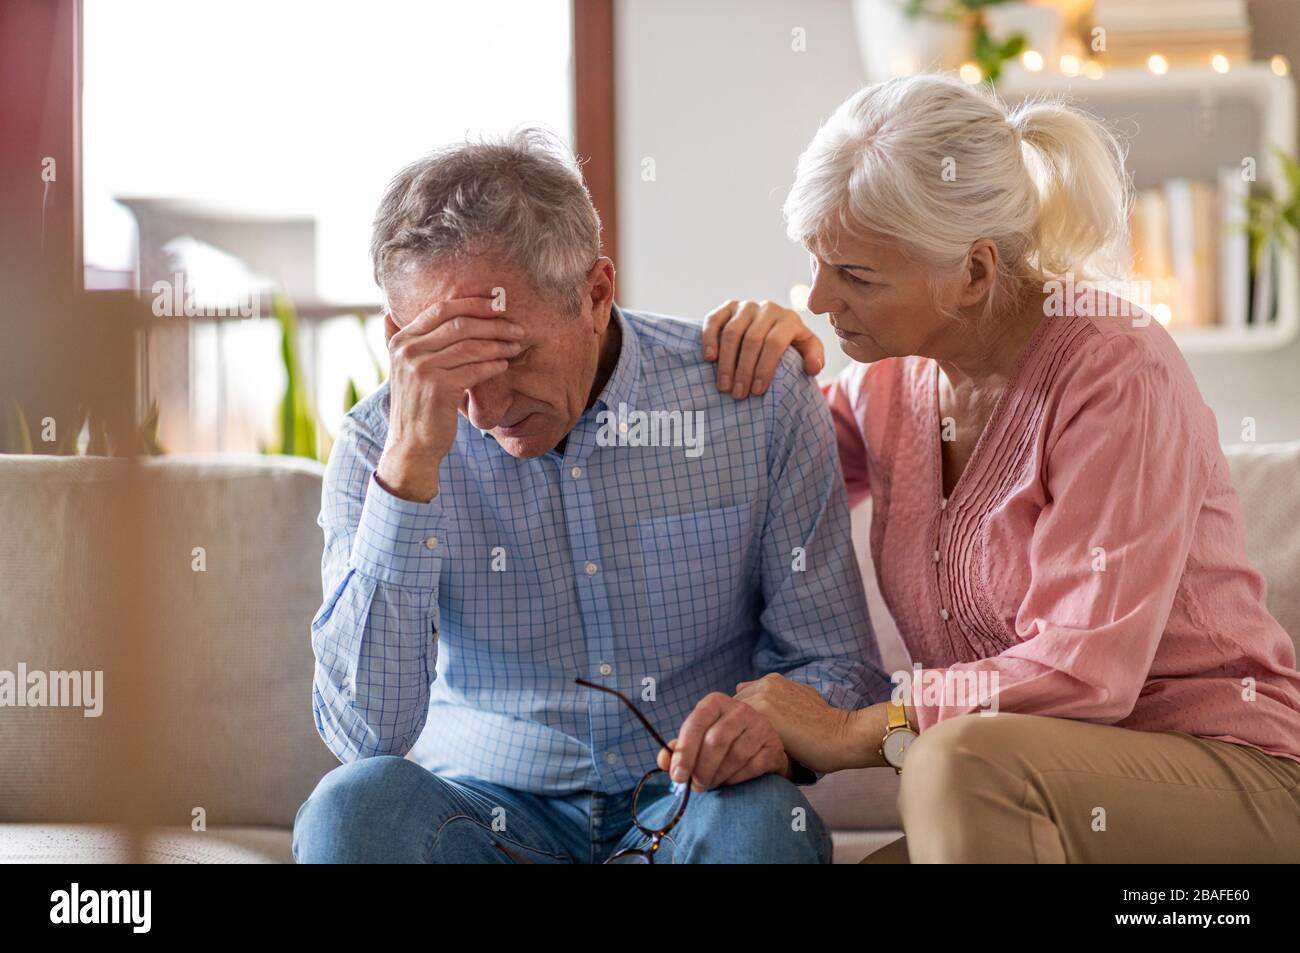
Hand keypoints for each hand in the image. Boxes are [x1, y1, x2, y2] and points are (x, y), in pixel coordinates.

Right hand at [376, 297, 524, 501]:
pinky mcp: (437, 388)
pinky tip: (504, 365)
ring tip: (515, 345)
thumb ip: (414, 342)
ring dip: (497, 344)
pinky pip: (473, 370)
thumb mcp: (409, 369)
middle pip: (459, 324)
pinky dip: (492, 366)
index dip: (473, 304)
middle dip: (492, 324)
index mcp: (401, 341)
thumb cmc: (420, 405)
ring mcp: (420, 369)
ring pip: (469, 346)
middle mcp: (407, 351)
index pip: (441, 309)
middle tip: (516, 327)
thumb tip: (404, 312)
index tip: (497, 304)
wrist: (411, 445)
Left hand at [654, 692, 789, 791]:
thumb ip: (679, 750)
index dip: (684, 752)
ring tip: (710, 784)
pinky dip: (737, 779)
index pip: (696, 723)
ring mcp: (760, 726)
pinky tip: (730, 782)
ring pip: (735, 755)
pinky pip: (753, 766)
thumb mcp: (698, 741)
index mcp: (715, 703)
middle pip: (716, 741)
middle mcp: (740, 709)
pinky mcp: (774, 745)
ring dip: (718, 776)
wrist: (759, 746)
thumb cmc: (722, 743)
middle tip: (696, 787)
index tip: (677, 776)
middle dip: (702, 769)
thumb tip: (663, 761)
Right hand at [701, 299, 823, 398]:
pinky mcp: (728, 307)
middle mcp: (768, 308)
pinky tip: (709, 358)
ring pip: (732, 332)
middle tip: (738, 394)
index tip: (757, 391)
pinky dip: (709, 338)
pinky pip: (714, 320)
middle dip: (744, 370)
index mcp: (789, 319)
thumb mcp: (807, 350)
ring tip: (724, 385)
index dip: (765, 368)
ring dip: (726, 361)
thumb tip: (812, 367)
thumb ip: (814, 357)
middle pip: (752, 340)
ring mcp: (746, 306)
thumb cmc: (790, 346)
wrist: (772, 329)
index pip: (775, 343)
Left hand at [733, 674, 853, 774]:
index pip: (739, 702)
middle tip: (739, 750)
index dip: (739, 723)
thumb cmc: (823, 728)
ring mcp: (762, 698)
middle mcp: (764, 685)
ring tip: (741, 757)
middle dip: (732, 729)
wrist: (843, 736)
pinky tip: (746, 759)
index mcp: (771, 681)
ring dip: (732, 737)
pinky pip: (738, 732)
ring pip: (732, 721)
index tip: (744, 739)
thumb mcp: (799, 701)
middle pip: (731, 711)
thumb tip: (740, 686)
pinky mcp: (763, 716)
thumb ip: (771, 696)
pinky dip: (737, 746)